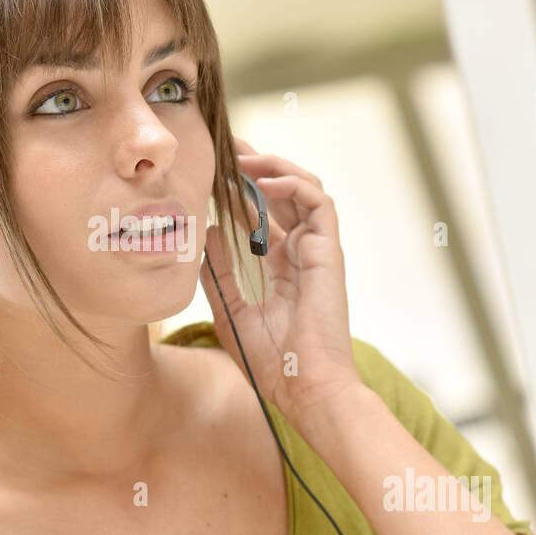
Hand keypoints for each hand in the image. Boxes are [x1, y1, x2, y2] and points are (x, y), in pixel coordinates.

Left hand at [199, 137, 364, 419]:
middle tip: (226, 146)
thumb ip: (219, 273)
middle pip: (282, 195)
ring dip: (274, 167)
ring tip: (242, 157)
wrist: (305, 388)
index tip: (213, 171)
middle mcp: (301, 254)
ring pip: (304, 189)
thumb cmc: (272, 362)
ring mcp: (317, 251)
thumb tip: (206, 232)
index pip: (263, 215)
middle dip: (255, 166)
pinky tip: (262, 184)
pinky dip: (293, 185)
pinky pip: (319, 203)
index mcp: (281, 268)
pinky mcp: (329, 252)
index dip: (241, 189)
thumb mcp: (230, 311)